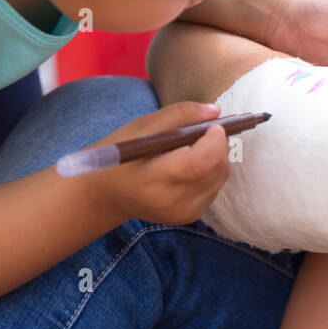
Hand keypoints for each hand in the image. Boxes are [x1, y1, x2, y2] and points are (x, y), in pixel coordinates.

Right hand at [84, 101, 232, 225]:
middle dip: (218, 146)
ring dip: (216, 158)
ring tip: (194, 149)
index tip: (214, 126)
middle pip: (216, 170)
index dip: (215, 141)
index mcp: (154, 179)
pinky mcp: (189, 217)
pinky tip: (192, 166)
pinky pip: (215, 187)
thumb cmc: (121, 155)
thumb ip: (179, 115)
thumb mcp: (142, 127)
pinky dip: (211, 172)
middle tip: (204, 133)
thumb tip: (215, 111)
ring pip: (220, 178)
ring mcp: (182, 213)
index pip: (200, 162)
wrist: (107, 194)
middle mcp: (171, 201)